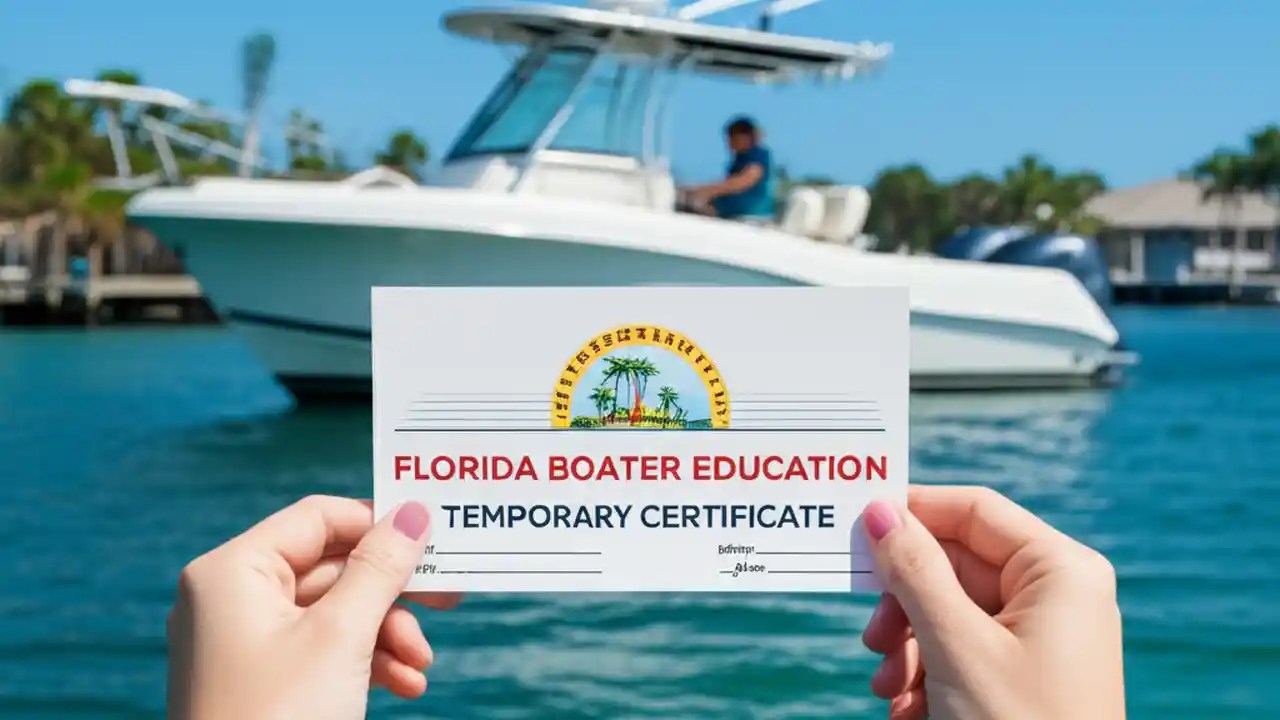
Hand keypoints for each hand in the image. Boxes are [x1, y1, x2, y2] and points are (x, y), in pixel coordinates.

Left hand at [167, 496, 459, 719]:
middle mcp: (230, 600)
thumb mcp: (341, 636)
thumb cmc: (279, 718)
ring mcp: (243, 644)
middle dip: (392, 594)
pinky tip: (402, 684)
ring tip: (420, 666)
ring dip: (386, 635)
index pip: (317, 518)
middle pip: (331, 568)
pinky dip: (365, 661)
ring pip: (333, 614)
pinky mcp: (260, 681)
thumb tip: (413, 513)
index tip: (434, 542)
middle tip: (449, 601)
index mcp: (232, 572)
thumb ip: (380, 569)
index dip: (378, 525)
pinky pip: (321, 651)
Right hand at [860, 486, 1124, 719]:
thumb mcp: (957, 646)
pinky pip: (961, 649)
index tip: (854, 525)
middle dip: (904, 604)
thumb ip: (915, 571)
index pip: (973, 510)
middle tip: (873, 638)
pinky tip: (907, 709)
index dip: (912, 512)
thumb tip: (878, 509)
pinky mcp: (1024, 674)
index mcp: (1059, 571)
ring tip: (889, 688)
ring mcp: (1041, 637)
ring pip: (948, 610)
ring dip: (908, 647)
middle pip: (954, 564)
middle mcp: (1055, 595)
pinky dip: (927, 673)